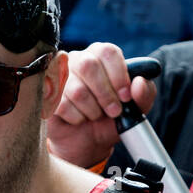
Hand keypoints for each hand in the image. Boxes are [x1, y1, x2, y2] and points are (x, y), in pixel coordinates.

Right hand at [46, 43, 156, 167]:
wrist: (88, 140)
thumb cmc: (110, 118)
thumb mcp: (134, 108)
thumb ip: (144, 94)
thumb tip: (139, 83)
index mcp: (100, 55)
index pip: (108, 52)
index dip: (119, 75)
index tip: (126, 96)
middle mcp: (78, 60)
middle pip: (88, 66)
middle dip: (105, 94)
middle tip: (114, 111)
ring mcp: (59, 77)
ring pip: (77, 90)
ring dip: (92, 110)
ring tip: (95, 116)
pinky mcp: (48, 96)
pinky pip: (64, 106)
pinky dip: (78, 118)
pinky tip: (80, 119)